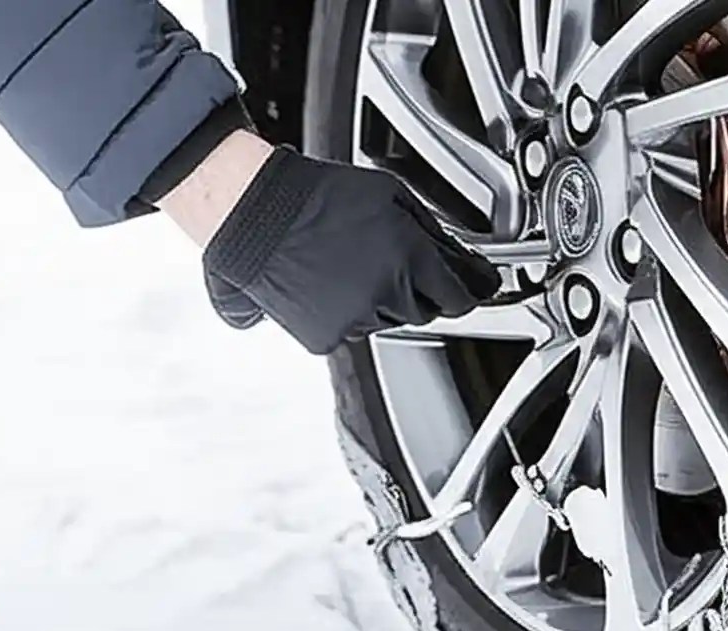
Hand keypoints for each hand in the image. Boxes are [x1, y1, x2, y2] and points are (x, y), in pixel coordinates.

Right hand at [190, 146, 500, 353]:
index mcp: (409, 259)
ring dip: (383, 300)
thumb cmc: (320, 196)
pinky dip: (349, 313)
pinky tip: (331, 282)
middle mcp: (387, 295)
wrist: (257, 214)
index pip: (459, 297)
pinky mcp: (327, 337)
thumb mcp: (392, 196)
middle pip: (426, 310)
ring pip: (389, 320)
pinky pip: (354, 331)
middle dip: (420, 289)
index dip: (466, 290)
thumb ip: (433, 234)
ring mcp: (356, 320)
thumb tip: (461, 259)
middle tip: (394, 261)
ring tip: (352, 264)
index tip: (470, 287)